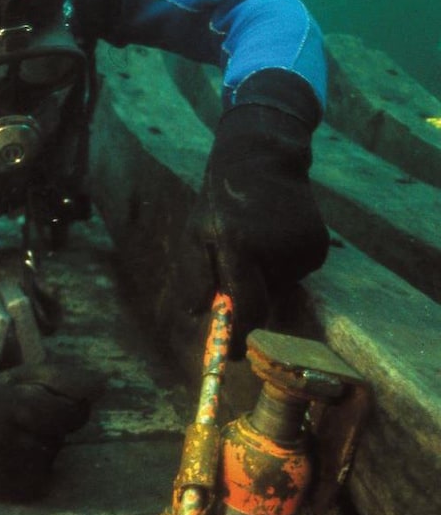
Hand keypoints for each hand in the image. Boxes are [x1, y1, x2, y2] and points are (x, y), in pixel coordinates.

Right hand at [0, 352, 103, 499]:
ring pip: (47, 462)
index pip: (60, 413)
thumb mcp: (32, 374)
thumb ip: (67, 379)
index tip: (61, 402)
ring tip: (21, 435)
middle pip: (55, 440)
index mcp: (5, 402)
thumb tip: (101, 388)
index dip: (72, 409)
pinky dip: (37, 469)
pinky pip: (38, 482)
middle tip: (35, 418)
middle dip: (57, 430)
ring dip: (45, 449)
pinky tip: (18, 455)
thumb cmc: (6, 392)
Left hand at [174, 75, 328, 355]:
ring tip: (254, 238)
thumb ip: (194, 277)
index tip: (234, 356)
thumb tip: (197, 316)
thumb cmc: (220, 199)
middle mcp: (276, 249)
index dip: (240, 336)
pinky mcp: (320, 247)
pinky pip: (295, 273)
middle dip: (246, 299)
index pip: (245, 306)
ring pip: (279, 287)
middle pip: (263, 301)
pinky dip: (281, 265)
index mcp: (240, 245)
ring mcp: (303, 247)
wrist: (264, 158)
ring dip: (263, 276)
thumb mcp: (195, 233)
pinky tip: (274, 235)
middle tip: (234, 267)